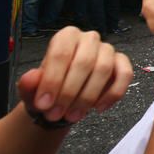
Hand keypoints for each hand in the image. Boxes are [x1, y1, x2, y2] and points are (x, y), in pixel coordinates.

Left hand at [17, 27, 132, 124]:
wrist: (62, 100)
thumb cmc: (49, 90)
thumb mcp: (32, 90)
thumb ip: (29, 84)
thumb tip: (31, 77)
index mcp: (66, 37)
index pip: (61, 54)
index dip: (52, 80)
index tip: (43, 105)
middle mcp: (89, 39)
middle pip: (84, 62)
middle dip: (69, 92)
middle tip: (56, 115)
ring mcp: (108, 50)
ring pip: (104, 69)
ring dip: (88, 97)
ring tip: (73, 116)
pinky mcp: (122, 63)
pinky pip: (125, 75)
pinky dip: (113, 94)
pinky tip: (99, 108)